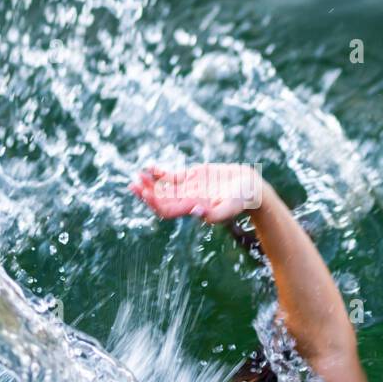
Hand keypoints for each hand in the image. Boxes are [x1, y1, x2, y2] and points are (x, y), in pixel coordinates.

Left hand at [130, 163, 262, 222]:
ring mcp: (188, 188)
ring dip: (149, 183)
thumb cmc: (242, 199)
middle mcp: (187, 200)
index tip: (143, 192)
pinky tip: (150, 167)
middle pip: (160, 199)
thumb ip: (215, 214)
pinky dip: (160, 172)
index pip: (166, 209)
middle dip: (146, 192)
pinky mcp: (193, 177)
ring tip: (137, 175)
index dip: (153, 202)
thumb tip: (195, 212)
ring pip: (163, 187)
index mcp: (192, 209)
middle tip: (133, 184)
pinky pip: (172, 176)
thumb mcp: (231, 207)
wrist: (250, 187)